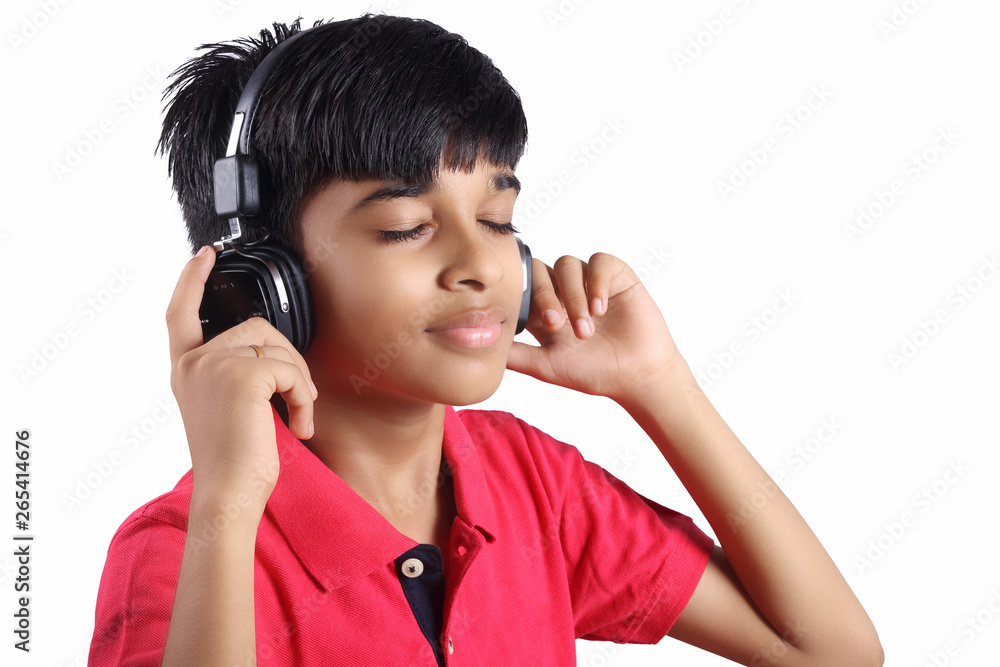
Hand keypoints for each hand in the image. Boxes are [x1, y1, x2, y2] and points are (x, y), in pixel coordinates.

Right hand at [165, 246, 317, 508]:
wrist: (228, 494)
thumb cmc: (233, 462)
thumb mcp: (226, 408)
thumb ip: (234, 373)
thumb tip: (272, 353)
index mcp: (186, 370)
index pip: (180, 312)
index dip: (192, 279)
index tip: (206, 253)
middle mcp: (194, 363)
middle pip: (257, 328)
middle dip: (290, 361)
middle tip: (300, 400)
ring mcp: (215, 365)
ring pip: (278, 347)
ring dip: (300, 383)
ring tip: (298, 417)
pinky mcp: (243, 375)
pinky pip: (291, 370)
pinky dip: (305, 398)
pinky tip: (299, 425)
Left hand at [506, 252, 690, 404]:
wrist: (638, 375)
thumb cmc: (594, 373)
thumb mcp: (547, 366)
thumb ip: (516, 355)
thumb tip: (480, 345)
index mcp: (545, 309)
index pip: (524, 287)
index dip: (525, 298)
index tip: (535, 324)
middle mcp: (564, 291)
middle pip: (542, 272)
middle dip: (545, 295)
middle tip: (557, 324)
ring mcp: (589, 282)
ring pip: (568, 265)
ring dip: (573, 295)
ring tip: (585, 328)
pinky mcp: (616, 275)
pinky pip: (599, 261)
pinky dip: (596, 283)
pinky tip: (600, 309)